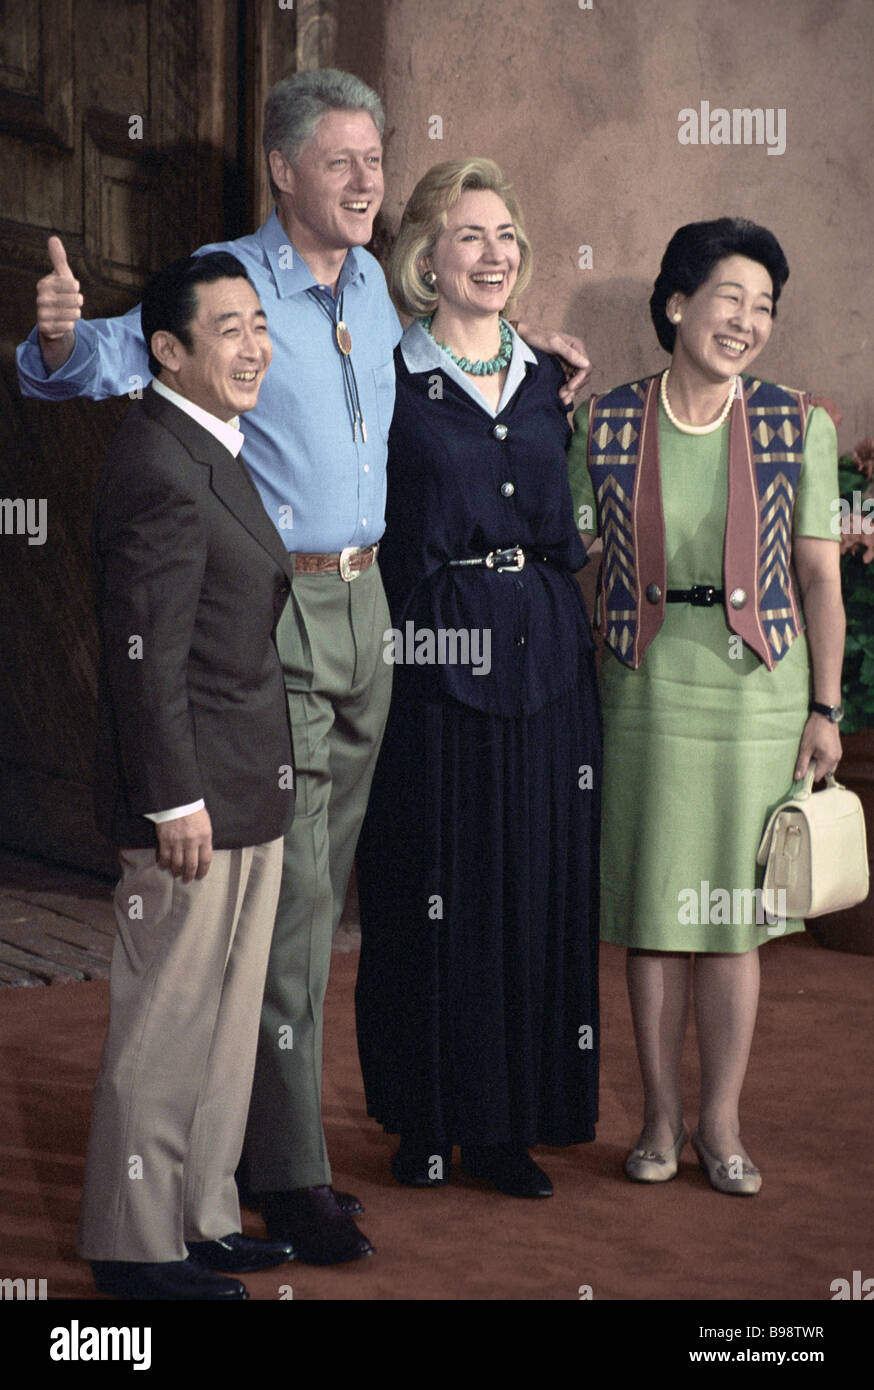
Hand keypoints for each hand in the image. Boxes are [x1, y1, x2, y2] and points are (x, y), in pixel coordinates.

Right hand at [37, 235, 81, 369]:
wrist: (52, 319)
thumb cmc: (60, 293)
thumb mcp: (62, 276)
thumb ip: (59, 259)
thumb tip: (53, 238)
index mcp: (44, 284)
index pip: (73, 284)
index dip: (76, 288)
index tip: (69, 290)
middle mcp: (41, 298)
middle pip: (76, 300)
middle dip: (78, 302)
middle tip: (69, 303)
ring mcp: (42, 314)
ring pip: (75, 313)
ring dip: (75, 313)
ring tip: (67, 312)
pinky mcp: (46, 328)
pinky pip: (69, 326)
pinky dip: (70, 324)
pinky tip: (63, 322)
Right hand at [155, 808, 212, 882]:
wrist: (177, 799)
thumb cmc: (193, 809)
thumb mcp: (205, 823)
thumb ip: (204, 838)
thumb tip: (202, 852)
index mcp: (205, 837)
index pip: (206, 860)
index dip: (203, 871)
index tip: (200, 876)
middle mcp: (192, 842)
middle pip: (191, 865)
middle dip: (189, 875)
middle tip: (187, 880)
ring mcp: (178, 842)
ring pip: (177, 863)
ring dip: (176, 871)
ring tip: (176, 874)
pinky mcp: (165, 840)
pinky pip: (164, 856)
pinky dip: (164, 863)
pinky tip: (164, 866)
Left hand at [516, 323, 591, 404]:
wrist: (525, 338)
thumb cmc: (538, 337)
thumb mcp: (553, 343)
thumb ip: (569, 353)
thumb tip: (586, 364)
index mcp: (577, 347)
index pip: (586, 367)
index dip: (580, 379)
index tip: (570, 387)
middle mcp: (576, 355)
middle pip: (583, 376)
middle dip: (575, 387)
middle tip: (563, 396)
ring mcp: (569, 363)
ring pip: (576, 381)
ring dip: (571, 391)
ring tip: (562, 399)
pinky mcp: (562, 369)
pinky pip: (568, 382)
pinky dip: (566, 390)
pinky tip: (560, 396)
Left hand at [794, 714, 841, 782]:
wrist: (825, 715)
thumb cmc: (814, 730)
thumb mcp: (805, 748)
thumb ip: (802, 764)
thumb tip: (798, 778)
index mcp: (829, 760)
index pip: (817, 777)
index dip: (808, 776)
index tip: (800, 770)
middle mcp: (836, 759)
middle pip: (823, 773)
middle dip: (814, 770)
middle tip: (805, 759)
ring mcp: (838, 754)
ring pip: (827, 767)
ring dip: (818, 765)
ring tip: (811, 754)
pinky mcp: (837, 750)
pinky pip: (830, 761)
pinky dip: (822, 760)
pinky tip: (816, 751)